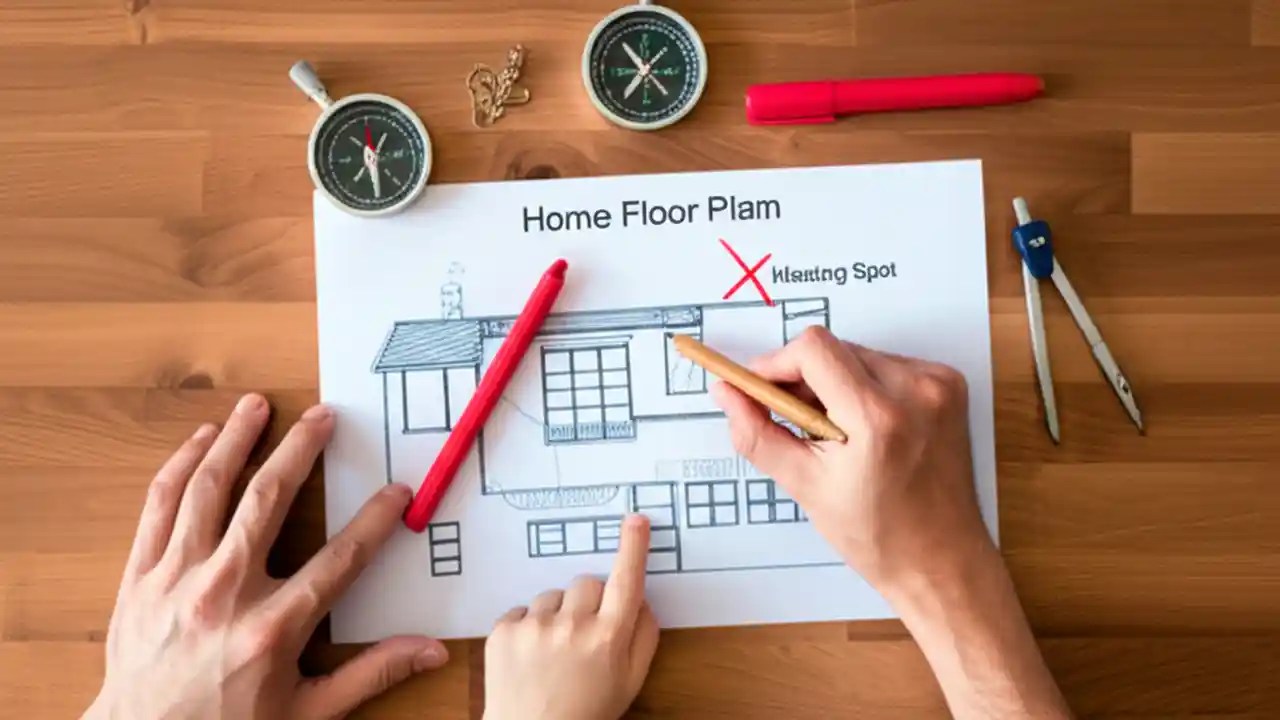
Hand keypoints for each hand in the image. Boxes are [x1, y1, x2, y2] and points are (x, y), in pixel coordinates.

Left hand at [84, 394, 447, 719]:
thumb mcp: (307, 712)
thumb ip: (370, 674)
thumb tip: (431, 652)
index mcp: (271, 630)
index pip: (339, 560)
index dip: (374, 520)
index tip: (396, 490)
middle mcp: (223, 595)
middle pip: (267, 501)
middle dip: (301, 450)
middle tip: (323, 417)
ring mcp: (176, 580)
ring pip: (208, 490)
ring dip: (236, 441)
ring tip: (258, 406)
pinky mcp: (140, 576)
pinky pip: (159, 506)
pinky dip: (181, 466)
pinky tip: (203, 440)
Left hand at [483, 515, 658, 719]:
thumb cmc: (586, 713)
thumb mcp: (629, 683)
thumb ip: (643, 637)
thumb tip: (642, 601)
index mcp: (608, 638)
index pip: (626, 581)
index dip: (633, 548)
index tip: (636, 521)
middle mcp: (572, 626)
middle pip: (587, 582)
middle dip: (589, 600)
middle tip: (584, 632)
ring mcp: (535, 627)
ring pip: (552, 595)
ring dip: (557, 613)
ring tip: (553, 652)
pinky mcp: (504, 631)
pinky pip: (522, 610)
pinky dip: (528, 627)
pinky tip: (531, 656)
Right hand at [711, 327, 992, 596]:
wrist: (941, 560)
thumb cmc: (879, 535)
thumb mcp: (804, 486)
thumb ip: (757, 433)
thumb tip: (727, 393)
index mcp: (877, 418)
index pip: (813, 349)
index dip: (776, 364)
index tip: (760, 388)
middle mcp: (916, 390)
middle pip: (835, 349)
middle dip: (805, 380)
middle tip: (799, 424)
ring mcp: (938, 385)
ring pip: (859, 355)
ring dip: (836, 383)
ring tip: (839, 434)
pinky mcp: (949, 385)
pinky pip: (889, 365)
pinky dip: (868, 388)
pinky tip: (869, 428)